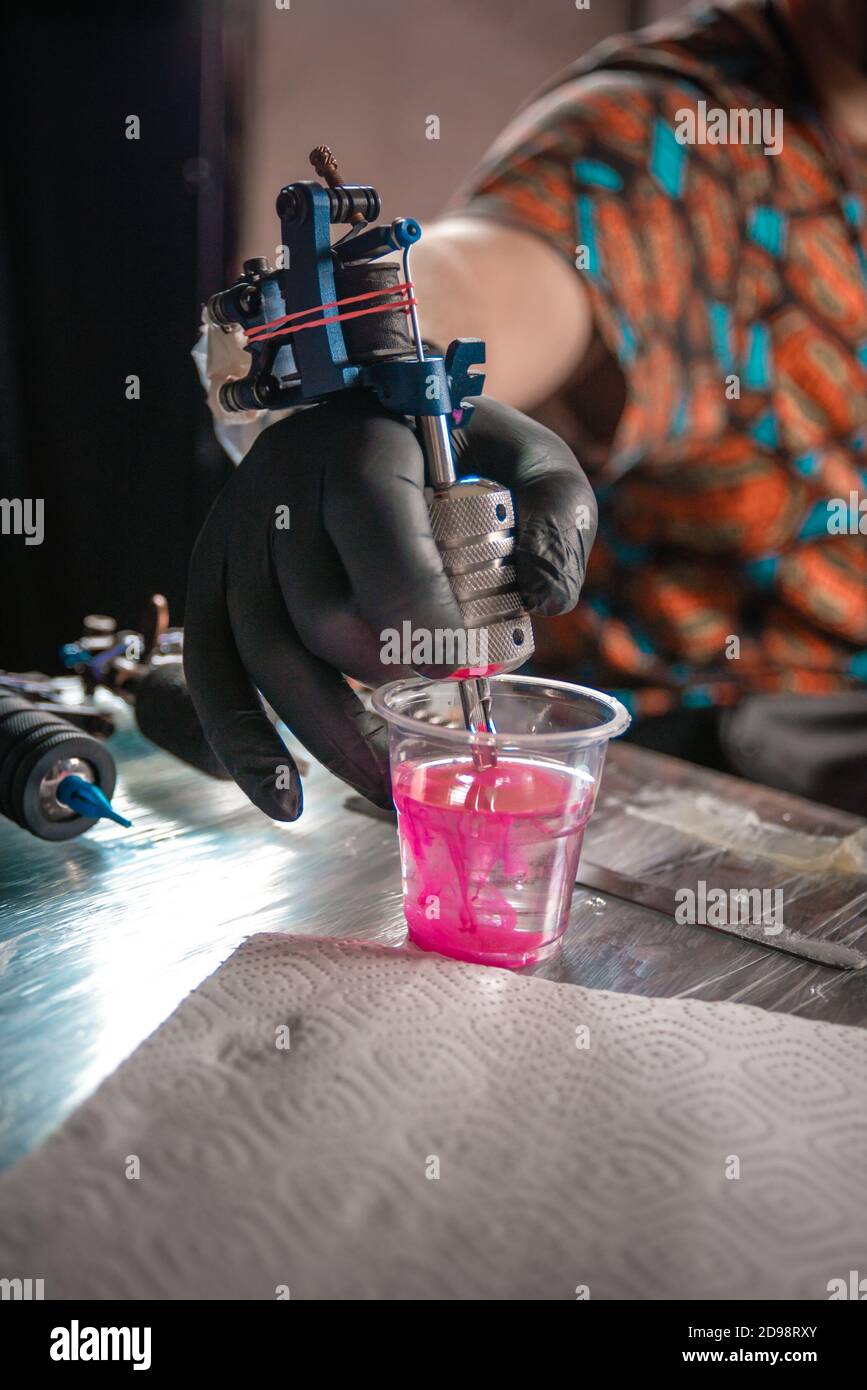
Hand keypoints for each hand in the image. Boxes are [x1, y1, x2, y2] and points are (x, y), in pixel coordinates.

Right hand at [183, 392, 595, 818]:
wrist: (354, 409)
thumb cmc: (449, 447)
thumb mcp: (523, 453)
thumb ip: (556, 514)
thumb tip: (548, 601)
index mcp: (360, 452)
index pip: (379, 542)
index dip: (419, 615)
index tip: (463, 670)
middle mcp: (281, 494)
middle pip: (322, 615)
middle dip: (388, 679)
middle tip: (447, 714)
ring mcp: (235, 540)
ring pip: (268, 655)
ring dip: (331, 734)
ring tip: (388, 787)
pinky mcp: (210, 579)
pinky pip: (211, 672)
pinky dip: (243, 745)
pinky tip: (284, 801)